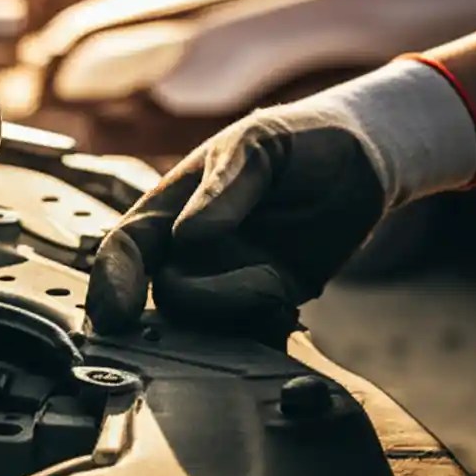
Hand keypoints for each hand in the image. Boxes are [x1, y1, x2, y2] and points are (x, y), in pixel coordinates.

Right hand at [86, 62, 475, 341]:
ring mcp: (227, 281)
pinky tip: (291, 299)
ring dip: (247, 310)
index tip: (113, 315)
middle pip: (168, 296)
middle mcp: (190, 252)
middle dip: (210, 299)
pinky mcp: (265, 303)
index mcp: (170, 209)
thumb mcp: (257, 145)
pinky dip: (268, 327)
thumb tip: (187, 236)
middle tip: (265, 278)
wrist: (363, 161)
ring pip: (209, 324)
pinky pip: (251, 335)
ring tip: (282, 280)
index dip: (112, 281)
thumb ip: (223, 188)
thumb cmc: (298, 140)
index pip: (125, 248)